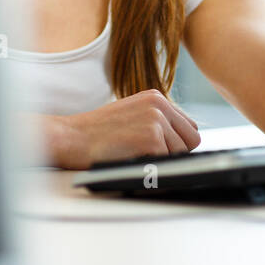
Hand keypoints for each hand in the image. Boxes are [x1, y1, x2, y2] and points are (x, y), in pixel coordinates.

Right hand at [42, 90, 202, 169]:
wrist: (72, 137)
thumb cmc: (98, 131)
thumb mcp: (131, 114)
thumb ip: (156, 120)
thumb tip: (183, 140)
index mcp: (156, 97)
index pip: (189, 126)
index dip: (177, 142)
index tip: (159, 149)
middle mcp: (159, 105)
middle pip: (191, 140)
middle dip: (175, 152)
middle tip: (148, 155)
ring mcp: (156, 120)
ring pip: (181, 153)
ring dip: (162, 160)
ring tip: (135, 154)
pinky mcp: (152, 138)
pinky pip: (168, 162)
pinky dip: (153, 167)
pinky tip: (132, 159)